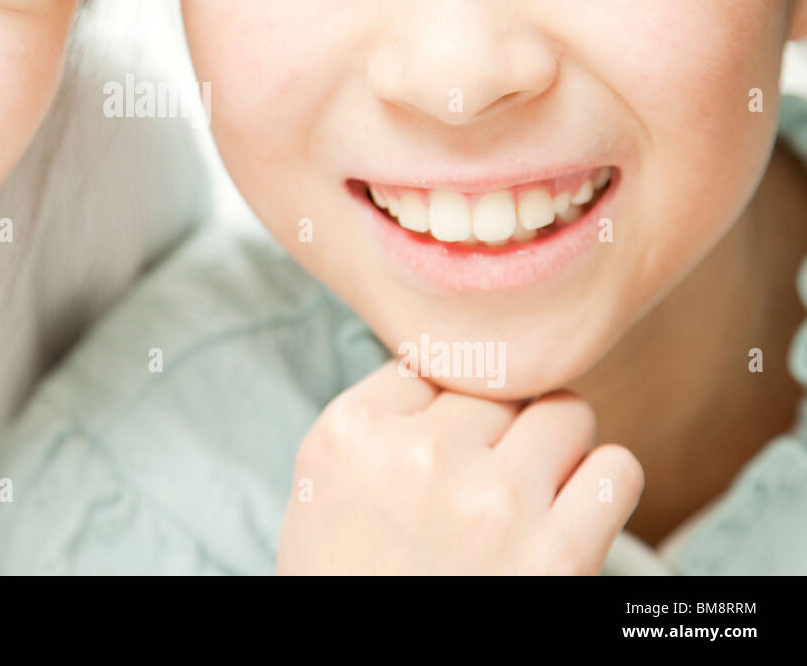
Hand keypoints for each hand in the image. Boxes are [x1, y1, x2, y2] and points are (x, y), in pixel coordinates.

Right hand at [276, 359, 643, 573]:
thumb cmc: (344, 580)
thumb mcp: (323, 483)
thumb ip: (377, 420)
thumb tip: (456, 366)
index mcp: (351, 431)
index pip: (437, 360)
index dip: (450, 403)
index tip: (445, 445)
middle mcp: (418, 457)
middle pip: (501, 383)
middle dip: (501, 425)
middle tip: (486, 477)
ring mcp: (490, 503)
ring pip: (565, 412)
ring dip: (556, 449)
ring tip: (530, 494)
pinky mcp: (556, 559)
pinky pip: (616, 470)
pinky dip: (603, 489)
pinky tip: (571, 517)